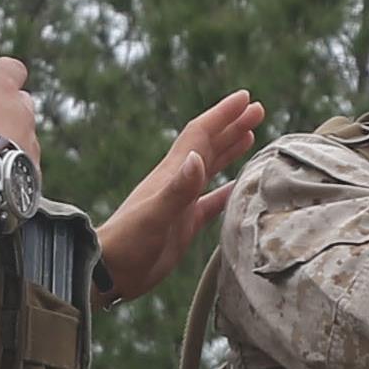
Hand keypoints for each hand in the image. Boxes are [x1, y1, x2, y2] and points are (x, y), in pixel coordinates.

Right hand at [0, 55, 39, 166]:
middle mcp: (23, 111)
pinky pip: (24, 169)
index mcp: (1, 86)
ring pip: (23, 137)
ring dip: (7, 142)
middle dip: (3, 110)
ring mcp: (31, 143)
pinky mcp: (34, 173)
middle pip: (19, 103)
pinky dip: (10, 171)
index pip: (12, 68)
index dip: (0, 72)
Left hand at [94, 91, 265, 300]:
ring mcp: (181, 201)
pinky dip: (227, 189)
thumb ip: (178, 189)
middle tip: (257, 109)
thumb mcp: (155, 215)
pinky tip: (240, 186)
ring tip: (250, 136)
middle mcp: (177, 182)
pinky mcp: (185, 223)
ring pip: (211, 167)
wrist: (111, 271)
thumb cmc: (129, 242)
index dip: (222, 115)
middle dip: (232, 125)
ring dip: (230, 149)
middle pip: (209, 145)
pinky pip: (212, 200)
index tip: (245, 97)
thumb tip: (197, 158)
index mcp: (171, 173)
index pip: (200, 134)